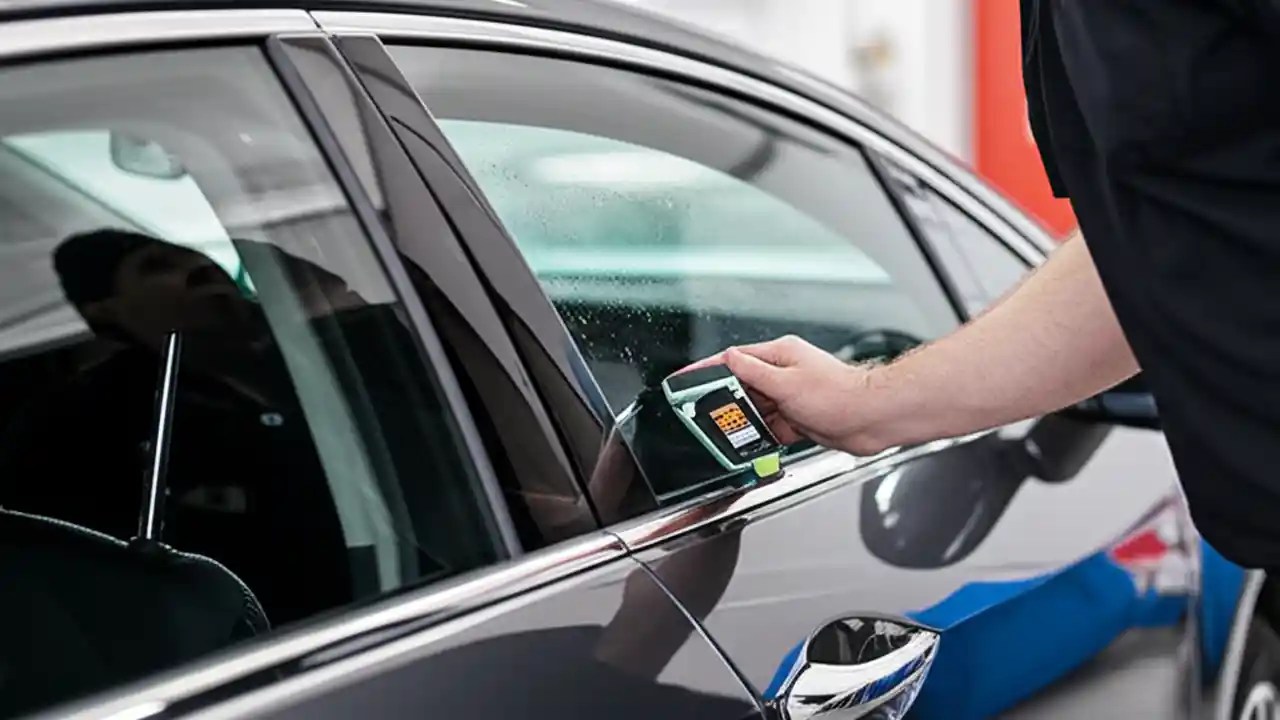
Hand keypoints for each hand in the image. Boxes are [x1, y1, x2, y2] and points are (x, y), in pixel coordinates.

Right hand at [689, 336, 889, 454]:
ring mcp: (791, 396)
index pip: (733, 359)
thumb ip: (753, 372)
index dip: (706, 370)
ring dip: (743, 422)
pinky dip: (761, 436)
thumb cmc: (839, 395)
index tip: (685, 379)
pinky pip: (771, 427)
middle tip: (701, 415)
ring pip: (755, 409)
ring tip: (727, 434)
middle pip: (742, 386)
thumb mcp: (786, 382)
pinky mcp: (799, 418)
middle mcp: (784, 373)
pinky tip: (752, 444)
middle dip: (723, 402)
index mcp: (780, 355)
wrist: (871, 418)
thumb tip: (729, 359)